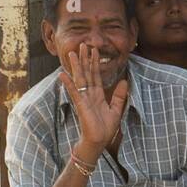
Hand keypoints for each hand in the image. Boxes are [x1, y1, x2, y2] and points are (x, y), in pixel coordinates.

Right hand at [60, 44, 127, 161]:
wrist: (99, 142)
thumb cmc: (105, 129)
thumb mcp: (116, 110)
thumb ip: (119, 95)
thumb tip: (124, 81)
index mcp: (97, 95)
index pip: (96, 75)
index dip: (95, 62)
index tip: (94, 50)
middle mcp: (89, 94)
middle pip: (86, 73)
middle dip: (84, 59)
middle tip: (82, 44)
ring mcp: (84, 99)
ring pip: (80, 79)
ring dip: (76, 66)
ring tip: (72, 53)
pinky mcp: (81, 105)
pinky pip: (74, 92)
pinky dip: (69, 83)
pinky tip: (62, 74)